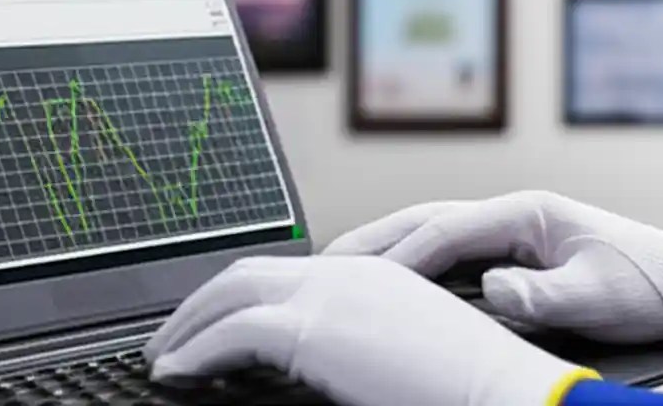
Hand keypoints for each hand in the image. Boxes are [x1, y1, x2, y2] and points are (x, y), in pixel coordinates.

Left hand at [144, 256, 588, 405]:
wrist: (499, 389)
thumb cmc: (466, 385)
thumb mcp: (407, 353)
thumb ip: (361, 347)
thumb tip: (325, 365)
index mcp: (370, 275)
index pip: (285, 273)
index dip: (237, 296)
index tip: (211, 326)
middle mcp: (344, 273)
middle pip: (246, 274)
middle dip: (200, 305)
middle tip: (171, 340)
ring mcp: (327, 294)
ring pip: (229, 295)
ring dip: (187, 327)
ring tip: (163, 359)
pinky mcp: (312, 329)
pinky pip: (230, 334)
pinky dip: (194, 352)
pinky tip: (176, 374)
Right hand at [325, 191, 662, 343]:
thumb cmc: (649, 284)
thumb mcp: (600, 297)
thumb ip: (544, 297)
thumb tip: (493, 294)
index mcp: (526, 212)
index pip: (445, 232)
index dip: (399, 258)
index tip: (358, 283)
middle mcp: (511, 213)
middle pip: (424, 221)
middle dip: (372, 241)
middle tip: (321, 266)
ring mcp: (510, 228)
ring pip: (431, 232)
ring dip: (386, 248)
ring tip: (340, 271)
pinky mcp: (513, 249)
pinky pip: (448, 252)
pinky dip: (413, 263)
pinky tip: (392, 282)